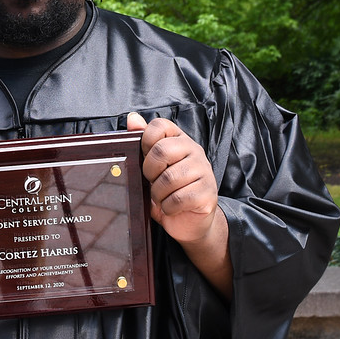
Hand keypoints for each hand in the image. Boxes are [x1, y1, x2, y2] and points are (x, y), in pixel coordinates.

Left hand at [127, 112, 220, 243]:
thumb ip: (142, 143)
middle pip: (162, 151)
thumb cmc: (169, 190)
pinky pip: (178, 198)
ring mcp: (204, 171)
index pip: (160, 126)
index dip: (145, 142)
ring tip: (162, 197)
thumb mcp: (152, 167)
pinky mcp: (207, 192)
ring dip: (158, 194)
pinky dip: (168, 207)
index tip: (145, 157)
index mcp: (179, 140)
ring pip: (169, 178)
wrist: (190, 220)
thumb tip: (132, 118)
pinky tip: (171, 207)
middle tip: (152, 182)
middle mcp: (194, 150)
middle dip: (150, 172)